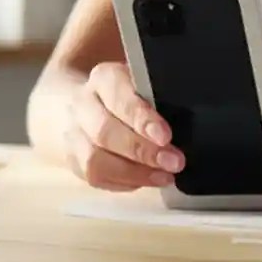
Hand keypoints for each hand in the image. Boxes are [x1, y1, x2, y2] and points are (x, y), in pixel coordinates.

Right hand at [65, 62, 185, 190]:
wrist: (88, 103)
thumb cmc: (129, 93)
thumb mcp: (144, 82)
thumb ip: (159, 96)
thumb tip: (188, 119)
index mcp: (103, 78)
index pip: (118, 95)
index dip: (141, 118)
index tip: (166, 136)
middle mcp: (82, 105)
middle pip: (104, 132)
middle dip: (142, 151)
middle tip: (174, 162)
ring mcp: (73, 134)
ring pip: (94, 160)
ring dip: (133, 173)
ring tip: (164, 176)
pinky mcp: (72, 159)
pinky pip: (94, 177)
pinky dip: (124, 182)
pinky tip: (148, 181)